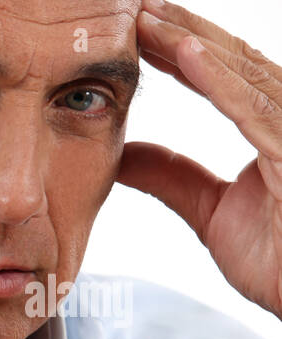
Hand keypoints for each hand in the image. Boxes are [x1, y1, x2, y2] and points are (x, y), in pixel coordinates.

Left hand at [118, 0, 281, 317]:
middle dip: (178, 29)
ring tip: (147, 18)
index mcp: (269, 124)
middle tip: (132, 3)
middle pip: (229, 60)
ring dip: (191, 43)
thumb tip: (126, 152)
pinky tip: (187, 56)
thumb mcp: (209, 212)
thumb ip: (171, 178)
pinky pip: (255, 110)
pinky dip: (220, 82)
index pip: (218, 73)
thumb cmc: (280, 258)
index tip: (131, 26)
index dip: (174, 48)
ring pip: (240, 74)